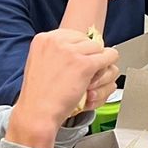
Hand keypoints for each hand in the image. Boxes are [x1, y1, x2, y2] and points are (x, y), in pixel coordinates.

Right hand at [7, 30, 119, 147]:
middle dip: (90, 56)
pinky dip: (108, 67)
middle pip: (89, 41)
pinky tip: (98, 77)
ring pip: (100, 49)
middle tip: (82, 73)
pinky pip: (109, 57)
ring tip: (88, 78)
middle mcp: (57, 41)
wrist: (37, 112)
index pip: (75, 35)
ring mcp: (71, 52)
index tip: (78, 61)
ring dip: (100, 64)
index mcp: (44, 38)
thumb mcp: (42, 62)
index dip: (80, 50)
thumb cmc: (40, 94)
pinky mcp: (85, 64)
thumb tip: (81, 44)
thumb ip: (58, 51)